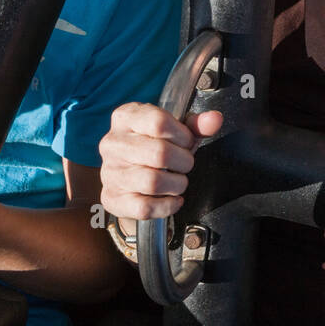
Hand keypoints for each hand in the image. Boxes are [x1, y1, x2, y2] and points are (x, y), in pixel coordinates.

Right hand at [98, 102, 222, 224]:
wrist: (131, 179)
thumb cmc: (155, 147)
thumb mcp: (175, 130)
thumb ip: (196, 125)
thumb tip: (214, 119)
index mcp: (125, 117)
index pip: (159, 122)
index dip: (183, 135)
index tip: (187, 142)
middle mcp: (113, 143)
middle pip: (159, 153)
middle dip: (184, 161)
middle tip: (185, 164)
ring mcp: (110, 172)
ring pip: (153, 182)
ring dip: (177, 184)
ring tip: (178, 180)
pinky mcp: (113, 199)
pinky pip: (145, 207)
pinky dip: (167, 206)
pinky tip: (173, 199)